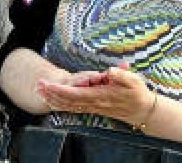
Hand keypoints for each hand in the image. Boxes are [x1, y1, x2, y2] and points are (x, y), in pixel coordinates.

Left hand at [36, 62, 154, 125]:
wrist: (143, 110)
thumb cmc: (137, 93)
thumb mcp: (133, 81)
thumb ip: (120, 75)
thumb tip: (109, 71)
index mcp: (101, 95)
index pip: (77, 94)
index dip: (61, 90)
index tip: (50, 85)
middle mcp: (94, 103)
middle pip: (69, 101)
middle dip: (52, 93)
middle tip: (38, 85)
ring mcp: (93, 107)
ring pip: (70, 105)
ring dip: (54, 99)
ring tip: (40, 91)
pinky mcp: (93, 108)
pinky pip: (74, 108)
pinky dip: (61, 105)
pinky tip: (52, 102)